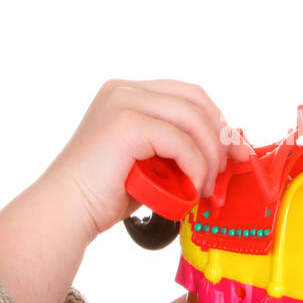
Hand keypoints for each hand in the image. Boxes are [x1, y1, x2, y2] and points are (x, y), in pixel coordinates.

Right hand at [46, 79, 252, 241]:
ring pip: (193, 119)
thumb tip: (230, 150)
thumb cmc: (105, 194)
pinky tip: (192, 188)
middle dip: (220, 135)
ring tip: (206, 186)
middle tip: (229, 169)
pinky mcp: (125, 123)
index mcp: (128, 93)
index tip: (237, 153)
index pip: (188, 95)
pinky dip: (195, 165)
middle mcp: (124, 90)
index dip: (218, 122)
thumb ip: (180, 148)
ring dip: (209, 156)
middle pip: (196, 99)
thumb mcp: (153, 162)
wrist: (66, 212)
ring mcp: (123, 102)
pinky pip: (180, 141)